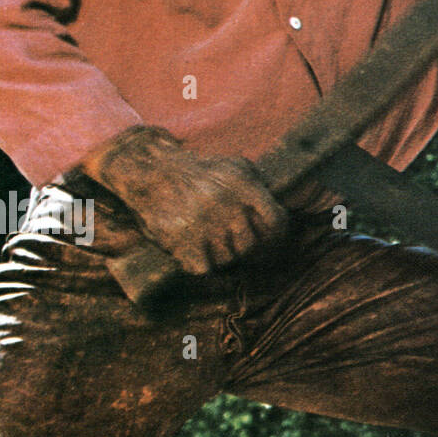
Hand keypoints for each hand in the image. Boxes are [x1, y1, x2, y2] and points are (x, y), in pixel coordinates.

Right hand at [82, 125, 288, 273]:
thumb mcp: (235, 167)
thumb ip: (260, 185)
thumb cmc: (199, 171)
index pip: (276, 223)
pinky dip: (202, 266)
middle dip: (246, 249)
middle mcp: (226, 205)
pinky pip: (204, 270)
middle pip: (252, 246)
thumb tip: (285, 208)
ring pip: (229, 259)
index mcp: (244, 186)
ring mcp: (203, 224)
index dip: (276, 237)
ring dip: (222, 257)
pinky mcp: (181, 241)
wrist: (151, 171)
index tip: (271, 243)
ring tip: (212, 243)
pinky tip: (197, 255)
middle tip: (235, 245)